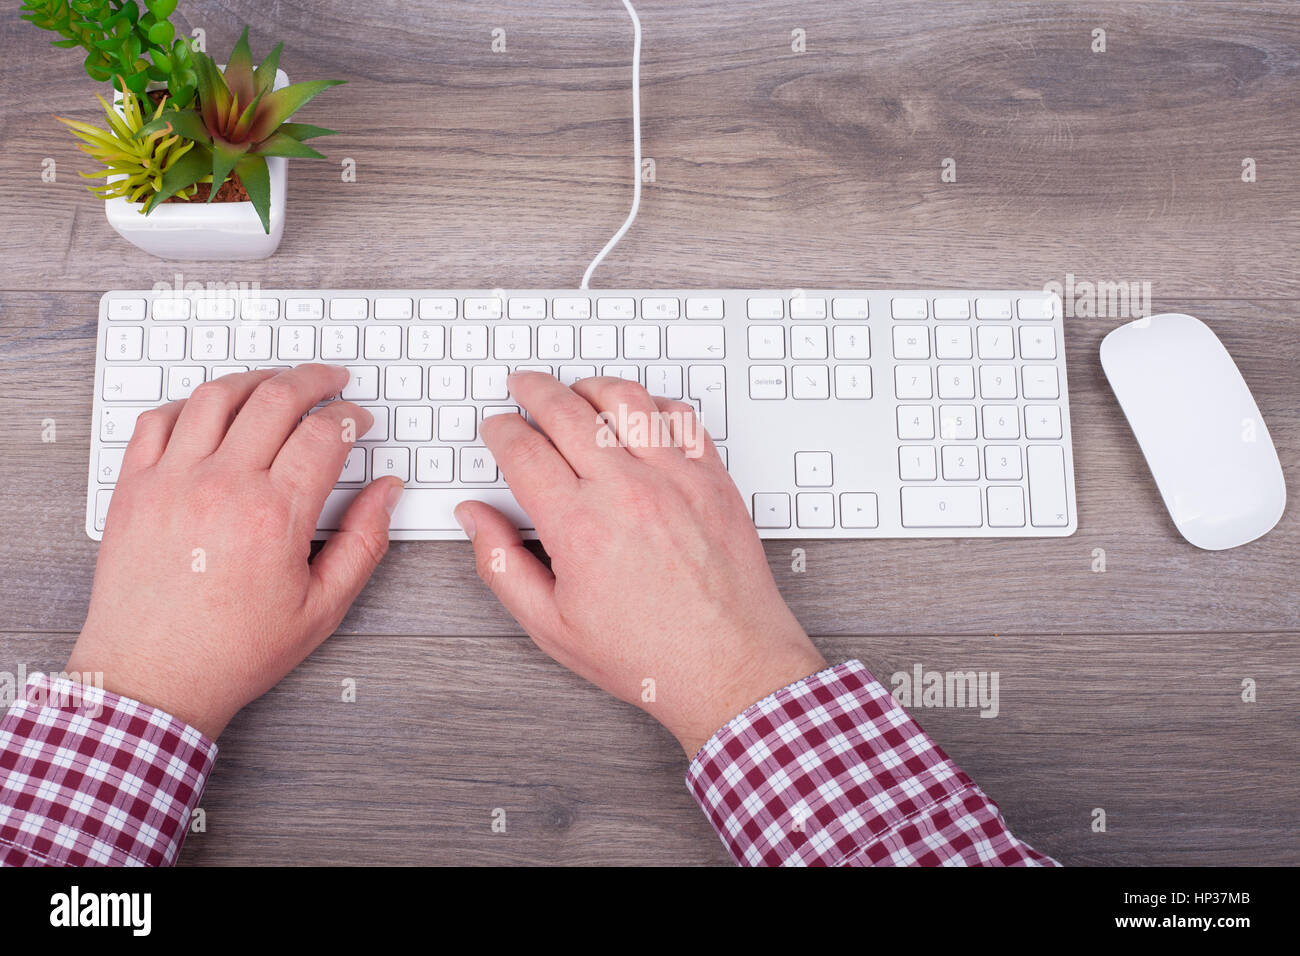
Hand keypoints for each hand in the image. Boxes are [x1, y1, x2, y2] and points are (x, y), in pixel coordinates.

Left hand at [69, 364, 402, 738]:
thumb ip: (364, 543)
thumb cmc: (232, 651)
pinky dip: (190, 404)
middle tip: (331, 381)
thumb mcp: (322, 608)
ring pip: (217, 396)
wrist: (151, 679)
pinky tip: (211, 411)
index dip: (351, 417)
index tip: (359, 421)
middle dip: (314, 380)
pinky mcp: (134, 489)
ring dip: (256, 379)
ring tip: (277, 383)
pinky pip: (158, 419)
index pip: (325, 434)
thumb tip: (385, 493)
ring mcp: (171, 482)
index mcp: (275, 516)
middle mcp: (222, 487)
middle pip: (276, 398)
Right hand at [454, 372, 825, 757]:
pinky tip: (638, 413)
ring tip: (575, 392)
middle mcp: (627, 491)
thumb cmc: (649, 655)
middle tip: (522, 388)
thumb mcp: (552, 627)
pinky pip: (680, 416)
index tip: (497, 428)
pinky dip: (652, 403)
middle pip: (566, 409)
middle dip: (533, 391)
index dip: (501, 430)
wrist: (730, 668)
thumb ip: (501, 565)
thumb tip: (474, 519)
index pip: (523, 449)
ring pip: (624, 398)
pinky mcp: (713, 479)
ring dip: (590, 387)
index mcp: (579, 526)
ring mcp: (675, 479)